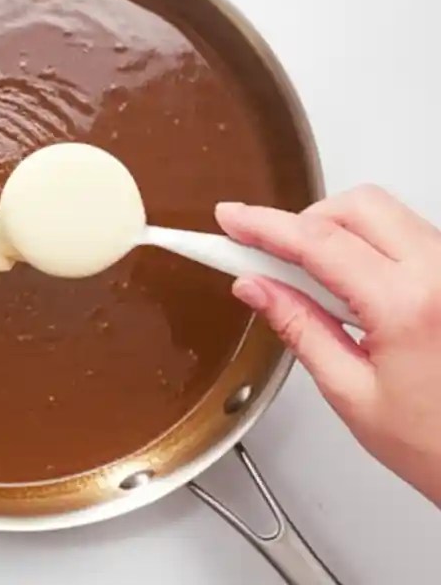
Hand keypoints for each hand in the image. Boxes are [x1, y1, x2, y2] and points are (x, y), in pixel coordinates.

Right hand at [216, 187, 440, 505]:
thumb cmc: (440, 445)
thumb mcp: (351, 392)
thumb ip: (299, 328)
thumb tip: (255, 287)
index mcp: (409, 306)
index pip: (320, 241)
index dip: (265, 225)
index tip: (232, 219)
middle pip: (358, 206)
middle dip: (306, 220)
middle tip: (270, 253)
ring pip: (388, 216)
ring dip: (341, 233)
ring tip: (318, 285)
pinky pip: (412, 237)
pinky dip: (373, 248)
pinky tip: (356, 289)